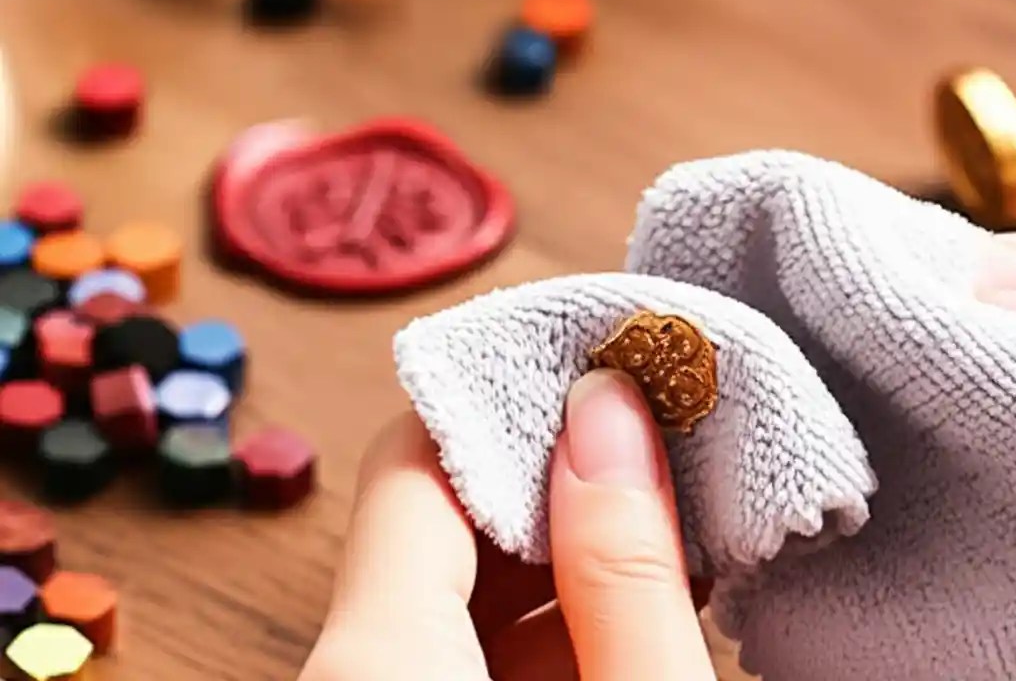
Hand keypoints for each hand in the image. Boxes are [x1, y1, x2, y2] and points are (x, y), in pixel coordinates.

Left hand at [298, 369, 717, 680]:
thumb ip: (626, 576)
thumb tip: (609, 415)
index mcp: (380, 667)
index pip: (411, 461)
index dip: (508, 397)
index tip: (594, 366)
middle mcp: (351, 678)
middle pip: (431, 526)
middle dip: (550, 480)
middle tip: (651, 444)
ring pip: (448, 598)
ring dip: (553, 559)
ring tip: (663, 533)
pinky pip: (459, 660)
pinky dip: (539, 631)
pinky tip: (627, 621)